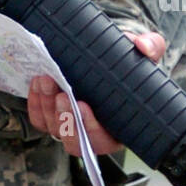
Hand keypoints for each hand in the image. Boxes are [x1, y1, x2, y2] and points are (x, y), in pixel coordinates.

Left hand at [27, 30, 166, 156]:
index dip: (92, 129)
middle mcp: (92, 131)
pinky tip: (36, 83)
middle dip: (66, 119)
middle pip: (74, 140)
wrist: (104, 58)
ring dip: (47, 107)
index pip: (103, 140)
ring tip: (45, 80)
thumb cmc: (126, 64)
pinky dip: (35, 103)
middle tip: (62, 94)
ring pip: (54, 128)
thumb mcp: (142, 55)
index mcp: (117, 127)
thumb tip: (143, 45)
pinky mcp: (51, 115)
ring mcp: (69, 125)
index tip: (84, 107)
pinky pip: (39, 118)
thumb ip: (150, 48)